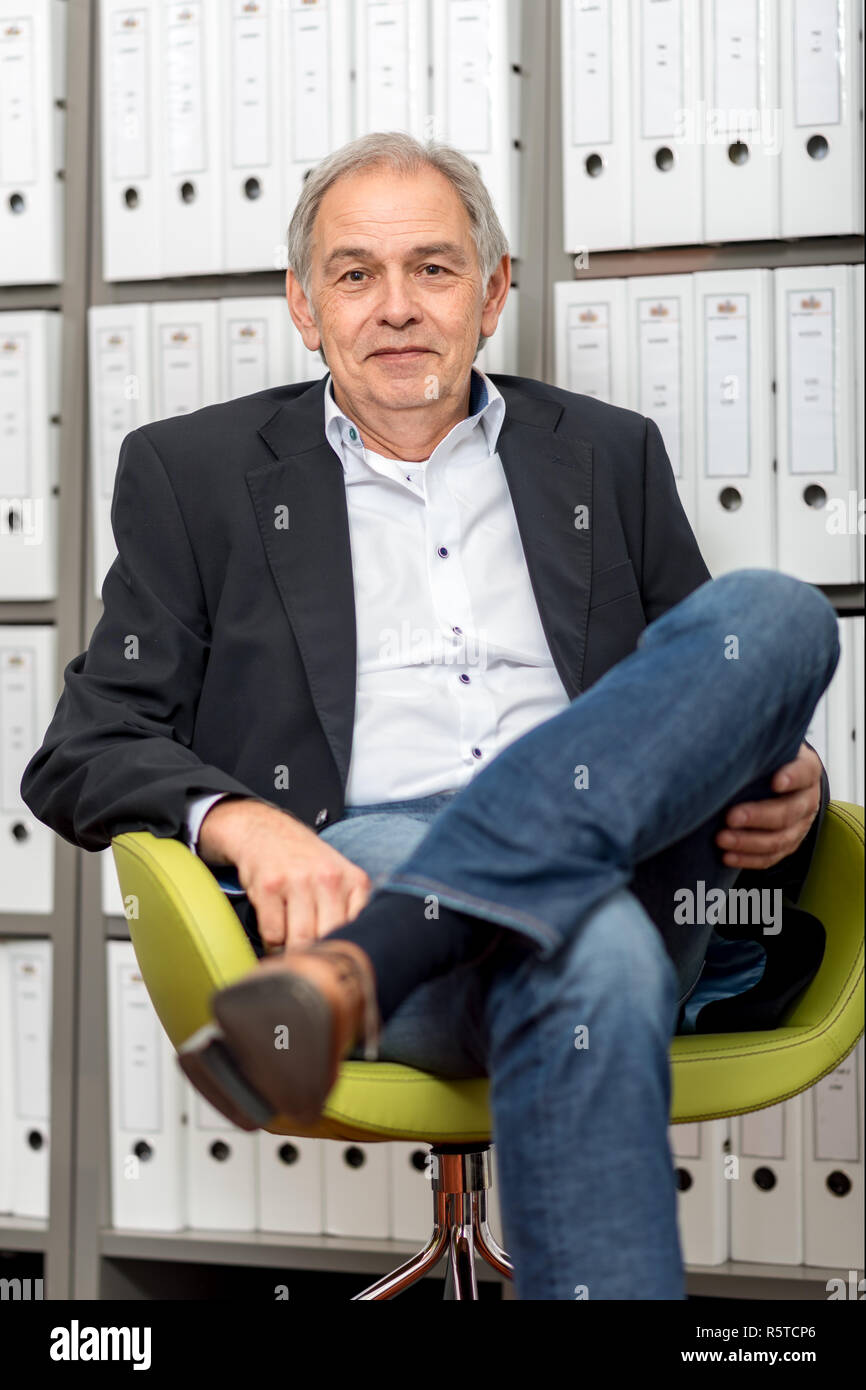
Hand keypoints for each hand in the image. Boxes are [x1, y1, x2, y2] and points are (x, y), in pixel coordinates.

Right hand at [198, 799, 371, 949]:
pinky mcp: (269, 887)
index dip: (346, 951)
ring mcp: (299, 881)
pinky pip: (273, 934)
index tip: (337, 959)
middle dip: (318, 955)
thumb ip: (351, 912)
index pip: (360, 930)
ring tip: (291, 947)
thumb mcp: (341, 879)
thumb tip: (353, 957)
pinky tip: (276, 932)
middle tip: (311, 959)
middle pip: (330, 939)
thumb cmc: (306, 863)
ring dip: (293, 952)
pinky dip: (272, 943)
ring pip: (301, 940)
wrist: (266, 831)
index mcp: (355, 881)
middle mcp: (329, 878)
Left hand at [715, 742, 823, 870]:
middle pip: (789, 811)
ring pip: (780, 839)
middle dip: (759, 816)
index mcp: (806, 769)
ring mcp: (801, 825)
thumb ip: (754, 745)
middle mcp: (808, 798)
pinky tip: (727, 857)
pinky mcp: (788, 844)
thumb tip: (718, 738)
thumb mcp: (767, 745)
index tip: (775, 782)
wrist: (781, 779)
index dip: (792, 777)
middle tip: (730, 816)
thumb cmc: (767, 758)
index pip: (804, 772)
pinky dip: (748, 859)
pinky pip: (771, 857)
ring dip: (749, 842)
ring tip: (722, 839)